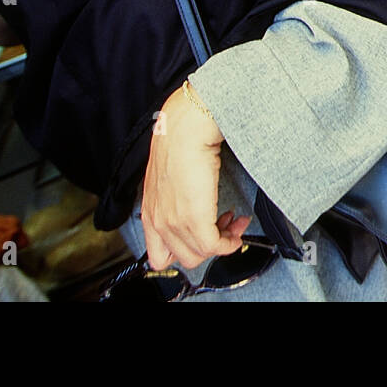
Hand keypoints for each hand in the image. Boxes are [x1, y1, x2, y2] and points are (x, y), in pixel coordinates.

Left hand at [141, 83, 248, 270]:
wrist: (186, 128)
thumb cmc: (179, 141)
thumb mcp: (169, 176)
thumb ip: (175, 198)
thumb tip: (194, 204)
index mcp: (149, 212)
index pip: (160, 256)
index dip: (186, 250)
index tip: (203, 235)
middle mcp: (158, 221)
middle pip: (184, 258)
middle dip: (209, 247)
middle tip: (224, 228)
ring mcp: (173, 222)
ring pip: (200, 255)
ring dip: (223, 243)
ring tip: (233, 222)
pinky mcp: (193, 219)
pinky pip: (215, 246)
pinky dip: (230, 241)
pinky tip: (236, 223)